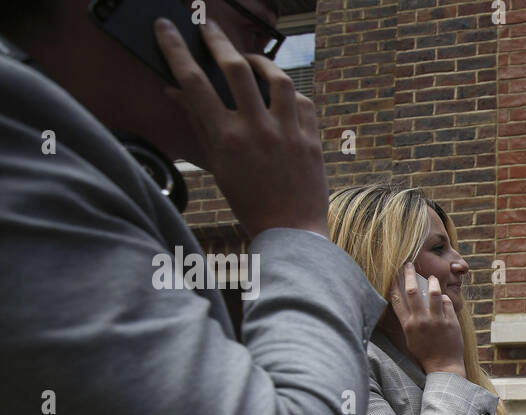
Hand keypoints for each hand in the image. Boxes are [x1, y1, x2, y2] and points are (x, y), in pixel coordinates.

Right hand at [155, 18, 328, 237]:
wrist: (292, 231)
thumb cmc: (249, 201)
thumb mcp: (217, 165)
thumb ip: (198, 124)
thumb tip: (174, 90)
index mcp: (227, 138)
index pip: (194, 82)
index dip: (175, 49)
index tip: (166, 27)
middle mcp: (258, 130)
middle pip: (235, 68)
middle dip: (217, 40)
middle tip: (207, 25)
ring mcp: (289, 133)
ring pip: (277, 78)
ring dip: (260, 61)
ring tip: (249, 58)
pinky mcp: (313, 138)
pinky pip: (302, 101)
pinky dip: (289, 92)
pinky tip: (279, 91)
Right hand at [390, 264, 465, 375]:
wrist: (443, 366)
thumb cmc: (425, 353)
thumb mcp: (410, 338)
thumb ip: (408, 320)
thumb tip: (406, 303)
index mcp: (407, 325)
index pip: (396, 299)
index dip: (394, 283)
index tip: (394, 272)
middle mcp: (420, 321)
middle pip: (412, 291)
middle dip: (409, 274)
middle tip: (409, 264)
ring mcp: (437, 321)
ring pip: (434, 293)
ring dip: (432, 282)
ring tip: (432, 277)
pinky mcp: (451, 322)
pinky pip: (447, 302)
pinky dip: (445, 298)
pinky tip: (444, 298)